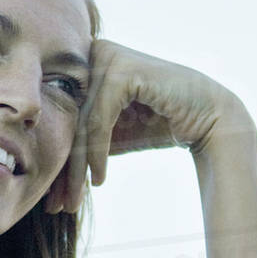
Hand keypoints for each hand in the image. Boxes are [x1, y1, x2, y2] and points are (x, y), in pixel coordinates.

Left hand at [44, 38, 239, 213]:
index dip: (59, 158)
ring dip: (77, 169)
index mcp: (89, 60)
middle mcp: (95, 52)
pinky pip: (100, 120)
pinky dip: (97, 153)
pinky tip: (99, 180)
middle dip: (64, 168)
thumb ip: (83, 140)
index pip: (67, 115)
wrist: (210, 118)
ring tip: (73, 202)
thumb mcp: (113, 133)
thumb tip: (45, 167)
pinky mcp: (121, 70)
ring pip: (82, 123)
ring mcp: (107, 57)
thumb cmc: (160, 123)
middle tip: (57, 205)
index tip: (53, 196)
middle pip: (71, 120)